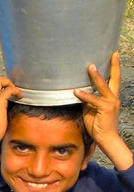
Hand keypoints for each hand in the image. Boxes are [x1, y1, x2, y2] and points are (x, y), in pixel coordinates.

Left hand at [76, 52, 131, 169]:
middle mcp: (114, 98)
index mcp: (111, 97)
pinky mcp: (106, 108)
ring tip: (90, 67)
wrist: (106, 138)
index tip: (114, 55)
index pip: (114, 79)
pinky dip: (84, 95)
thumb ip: (87, 100)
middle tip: (113, 54)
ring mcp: (111, 102)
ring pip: (103, 86)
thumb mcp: (91, 109)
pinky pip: (93, 99)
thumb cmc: (97, 124)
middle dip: (113, 65)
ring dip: (96, 76)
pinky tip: (76, 91)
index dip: (114, 67)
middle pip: (115, 78)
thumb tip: (79, 92)